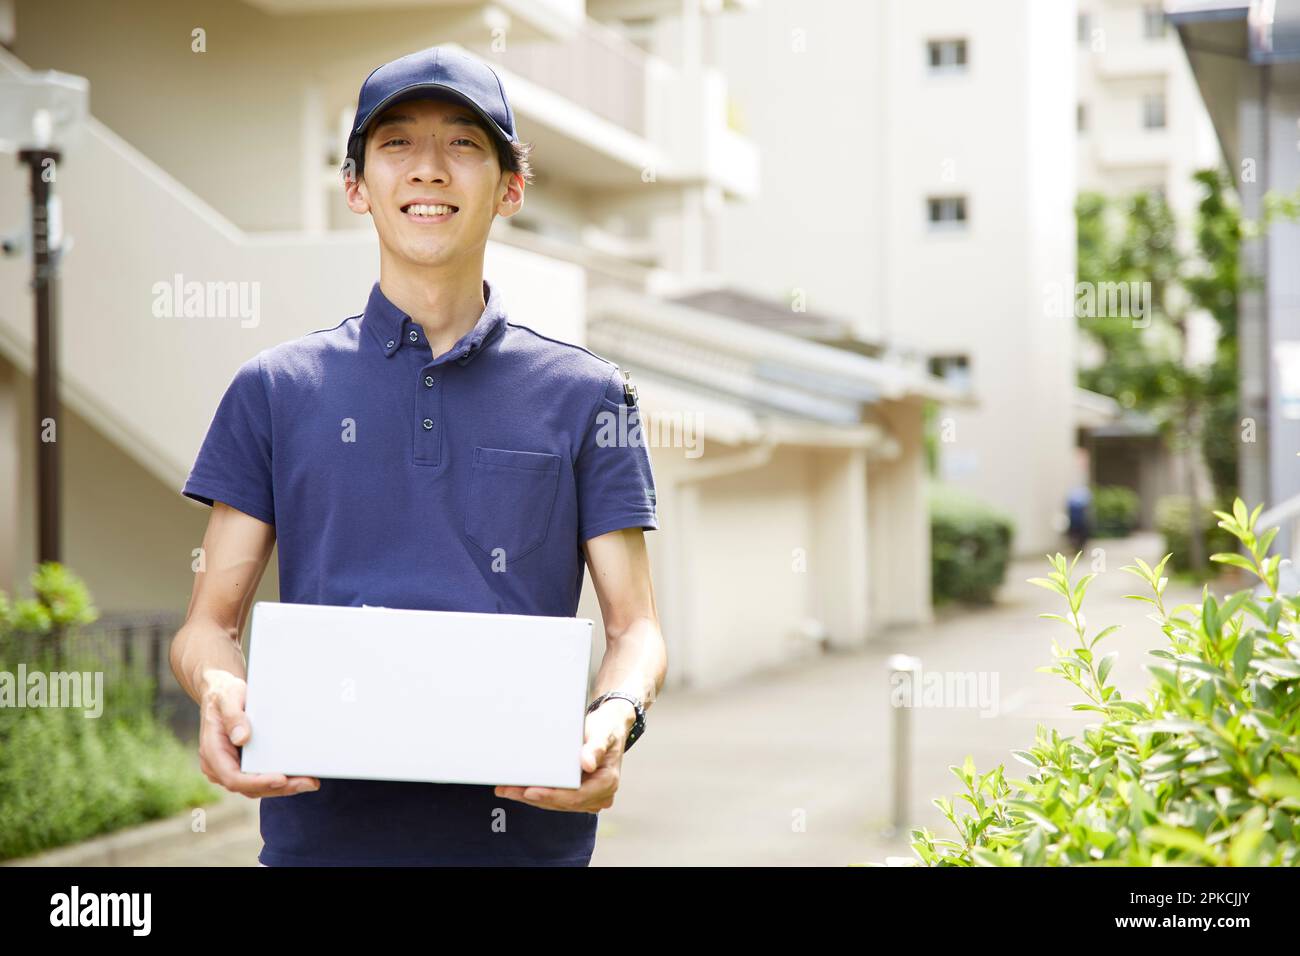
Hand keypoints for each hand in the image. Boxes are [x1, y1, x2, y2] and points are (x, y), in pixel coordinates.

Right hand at [197, 668, 319, 798]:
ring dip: (283, 788)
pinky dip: (280, 781)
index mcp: (212, 752)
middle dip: (279, 788)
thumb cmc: (225, 694)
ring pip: (256, 788)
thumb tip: (242, 738)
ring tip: (309, 782)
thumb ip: (233, 716)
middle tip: (307, 783)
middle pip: (249, 788)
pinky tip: (299, 777)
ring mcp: (230, 768)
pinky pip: (260, 780)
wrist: (221, 694)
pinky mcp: (242, 766)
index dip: (257, 782)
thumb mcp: (228, 697)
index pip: (233, 778)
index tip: (281, 779)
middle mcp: (219, 766)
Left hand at [493, 699, 634, 812]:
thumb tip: (587, 764)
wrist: (610, 728)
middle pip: (562, 803)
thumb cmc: (606, 729)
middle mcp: (599, 795)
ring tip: (505, 789)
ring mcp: (588, 798)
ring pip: (555, 803)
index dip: (552, 796)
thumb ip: (596, 748)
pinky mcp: (577, 795)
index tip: (530, 791)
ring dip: (529, 797)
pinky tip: (516, 788)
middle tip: (508, 790)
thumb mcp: (603, 733)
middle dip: (533, 797)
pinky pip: (554, 798)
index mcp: (607, 783)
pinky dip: (536, 794)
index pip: (576, 796)